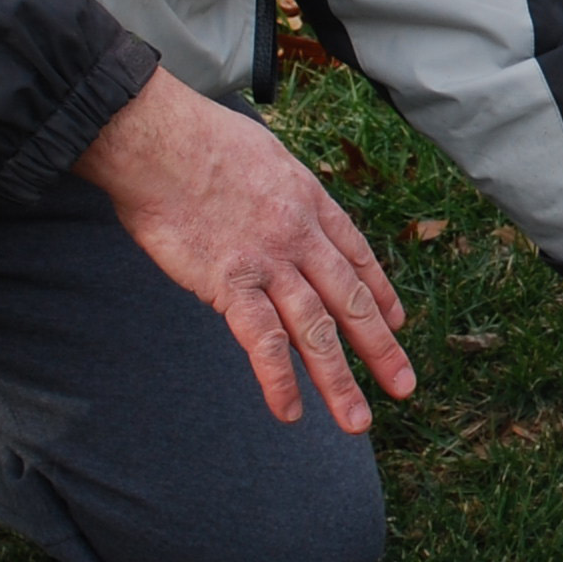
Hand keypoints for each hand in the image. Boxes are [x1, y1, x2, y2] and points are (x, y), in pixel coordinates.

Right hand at [76, 67, 415, 429]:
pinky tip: (288, 412)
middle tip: (403, 386)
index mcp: (309, 201)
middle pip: (349, 300)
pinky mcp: (230, 283)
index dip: (379, 291)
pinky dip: (278, 379)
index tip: (396, 320)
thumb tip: (270, 202)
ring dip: (339, 381)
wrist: (160, 139)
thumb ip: (275, 188)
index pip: (355, 255)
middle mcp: (300, 236)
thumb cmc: (196, 138)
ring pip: (317, 330)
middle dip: (380, 348)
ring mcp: (269, 262)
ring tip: (357, 423)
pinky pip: (262, 341)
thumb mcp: (261, 154)